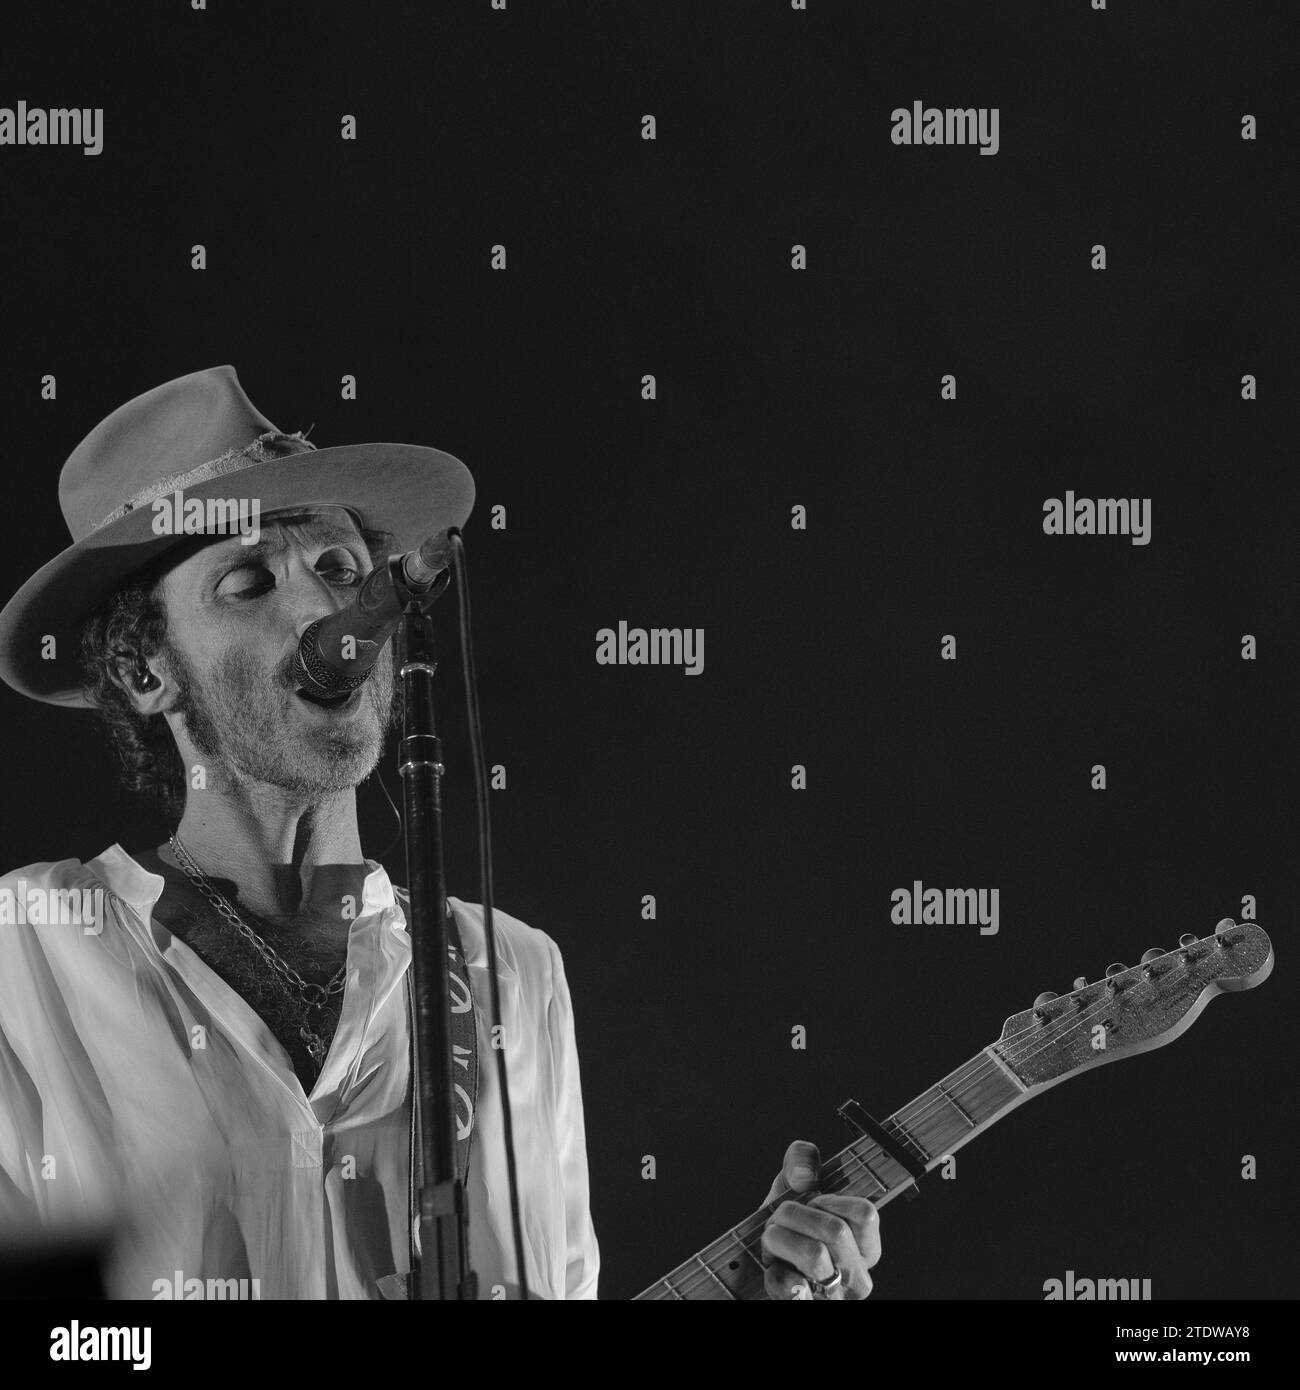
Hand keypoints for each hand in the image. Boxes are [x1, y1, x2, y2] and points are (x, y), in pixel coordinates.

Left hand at [760, 1140, 880, 1299]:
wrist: (753, 1266)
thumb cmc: (784, 1227)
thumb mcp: (790, 1184)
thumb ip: (801, 1159)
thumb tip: (805, 1176)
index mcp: (864, 1246)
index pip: (866, 1213)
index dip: (830, 1200)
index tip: (812, 1202)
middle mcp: (857, 1276)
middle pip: (835, 1230)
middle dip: (793, 1214)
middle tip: (779, 1220)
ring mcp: (835, 1298)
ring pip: (814, 1254)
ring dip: (778, 1239)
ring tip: (773, 1243)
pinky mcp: (807, 1307)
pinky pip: (792, 1287)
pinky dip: (773, 1272)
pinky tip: (774, 1271)